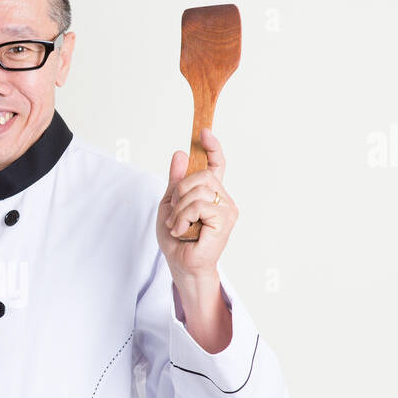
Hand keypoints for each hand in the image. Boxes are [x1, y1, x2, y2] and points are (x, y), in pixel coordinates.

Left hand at [156, 128, 237, 282]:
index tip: (203, 132)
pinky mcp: (224, 221)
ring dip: (179, 208)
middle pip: (202, 175)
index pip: (216, 165)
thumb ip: (176, 182)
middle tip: (173, 212)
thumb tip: (180, 154)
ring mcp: (227, 210)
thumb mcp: (170, 204)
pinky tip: (182, 231)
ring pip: (199, 190)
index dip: (212, 147)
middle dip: (180, 191)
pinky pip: (199, 206)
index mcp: (211, 194)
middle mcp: (223, 199)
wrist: (181, 265)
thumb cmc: (177, 240)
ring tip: (176, 225)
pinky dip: (183, 218)